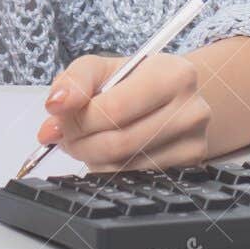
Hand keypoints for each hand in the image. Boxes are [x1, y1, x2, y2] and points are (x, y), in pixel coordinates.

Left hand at [38, 52, 212, 170]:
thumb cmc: (133, 81)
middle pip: (118, 143)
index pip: (113, 110)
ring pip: (123, 166)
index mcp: (174, 75)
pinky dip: (110, 170)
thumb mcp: (102, 68)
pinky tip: (109, 152)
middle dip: (80, 142)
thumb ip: (74, 81)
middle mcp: (192, 110)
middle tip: (65, 136)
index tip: (58, 118)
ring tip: (87, 139)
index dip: (77, 120)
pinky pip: (133, 179)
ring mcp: (193, 142)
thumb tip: (56, 106)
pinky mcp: (189, 168)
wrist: (171, 97)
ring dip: (92, 158)